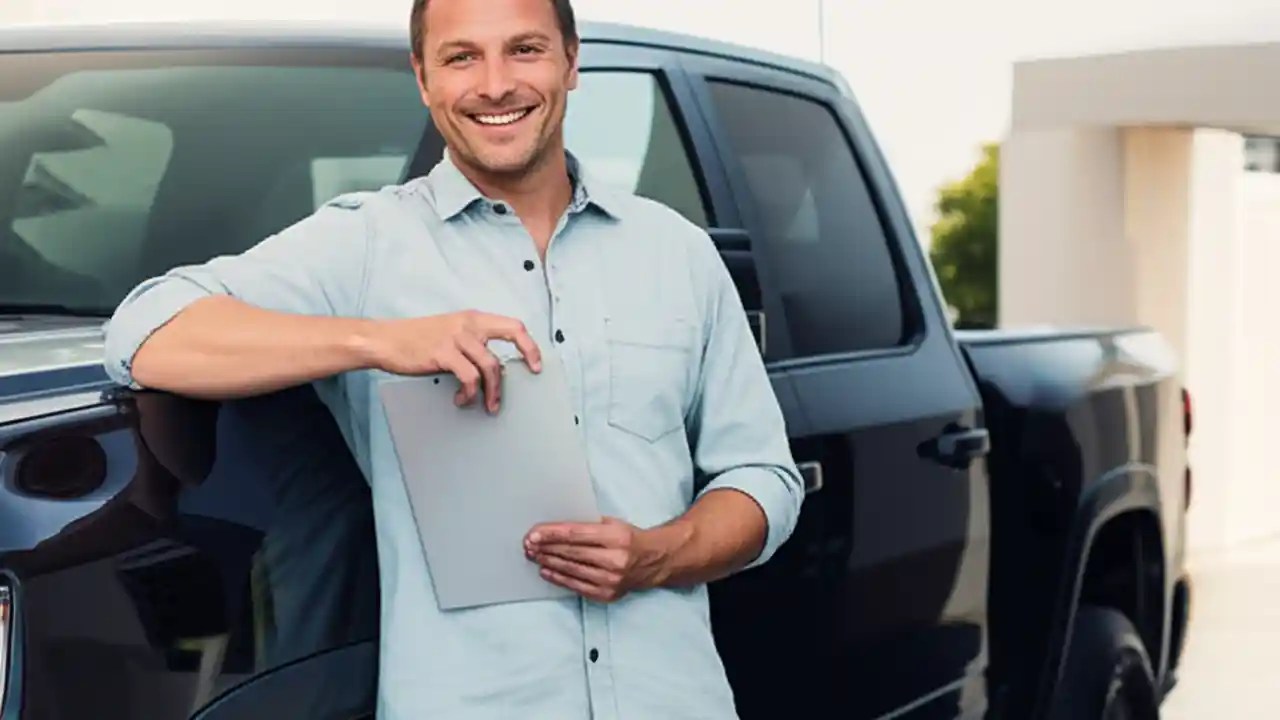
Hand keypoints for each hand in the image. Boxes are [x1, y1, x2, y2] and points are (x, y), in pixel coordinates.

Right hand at [367, 310, 540, 412]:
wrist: (385, 340)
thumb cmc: (415, 340)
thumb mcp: (449, 334)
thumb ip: (472, 345)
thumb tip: (493, 369)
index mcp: (473, 319)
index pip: (512, 325)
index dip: (529, 343)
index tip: (536, 362)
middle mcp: (469, 324)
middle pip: (512, 333)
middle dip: (529, 352)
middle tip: (534, 372)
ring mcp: (457, 337)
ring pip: (491, 365)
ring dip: (493, 390)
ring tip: (488, 405)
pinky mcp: (443, 353)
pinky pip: (469, 377)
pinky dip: (470, 393)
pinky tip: (462, 399)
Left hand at [523, 517, 672, 602]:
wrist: (653, 561)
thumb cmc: (628, 539)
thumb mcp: (612, 524)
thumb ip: (587, 526)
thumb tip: (553, 530)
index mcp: (616, 537)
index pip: (576, 534)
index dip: (552, 534)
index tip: (533, 534)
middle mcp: (615, 560)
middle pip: (571, 553)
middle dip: (546, 549)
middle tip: (528, 545)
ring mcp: (611, 580)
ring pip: (571, 570)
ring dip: (548, 563)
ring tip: (533, 556)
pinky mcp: (607, 594)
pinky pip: (576, 586)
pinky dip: (558, 578)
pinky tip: (546, 571)